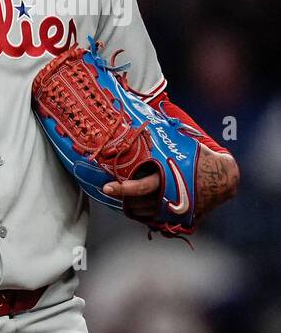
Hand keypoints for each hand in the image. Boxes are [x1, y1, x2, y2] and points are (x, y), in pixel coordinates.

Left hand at [103, 147, 239, 222]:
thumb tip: (142, 113)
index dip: (122, 188)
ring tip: (128, 192)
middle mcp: (170, 197)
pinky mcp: (179, 219)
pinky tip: (142, 201)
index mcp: (169, 178)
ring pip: (142, 212)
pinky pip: (153, 220)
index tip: (107, 187)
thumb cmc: (200, 157)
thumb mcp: (182, 144)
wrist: (225, 178)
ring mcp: (174, 211)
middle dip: (123, 196)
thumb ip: (162, 135)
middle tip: (112, 187)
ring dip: (132, 204)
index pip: (140, 187)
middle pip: (136, 202)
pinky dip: (144, 212)